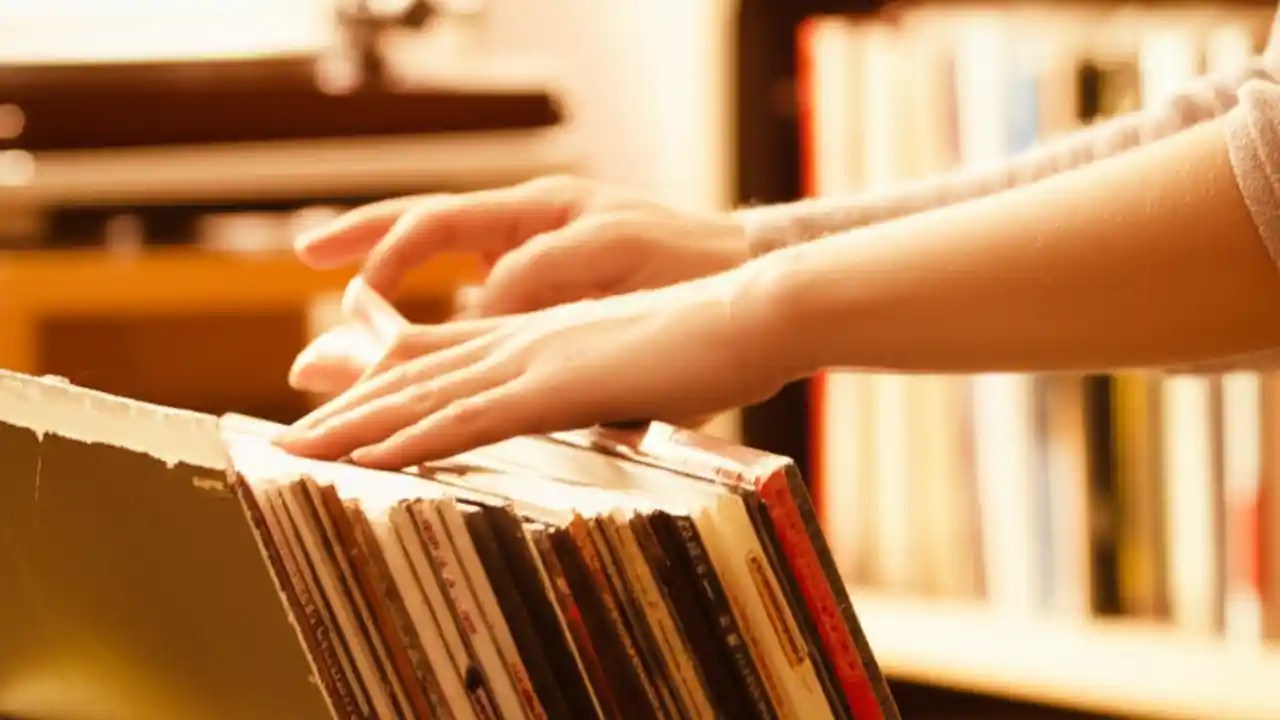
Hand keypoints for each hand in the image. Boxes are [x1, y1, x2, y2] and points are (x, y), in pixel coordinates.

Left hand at [273, 266, 794, 468]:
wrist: (749, 311)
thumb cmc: (701, 342)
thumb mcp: (625, 362)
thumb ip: (581, 377)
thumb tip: (569, 394)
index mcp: (534, 335)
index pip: (437, 356)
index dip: (377, 373)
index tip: (327, 389)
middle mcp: (519, 341)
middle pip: (413, 376)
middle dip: (343, 407)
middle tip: (279, 432)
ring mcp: (534, 360)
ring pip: (426, 397)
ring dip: (356, 425)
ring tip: (294, 449)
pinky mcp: (558, 386)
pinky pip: (474, 418)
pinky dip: (418, 438)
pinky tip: (373, 456)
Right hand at [293, 175, 750, 316]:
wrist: (748, 291)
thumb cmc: (691, 263)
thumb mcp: (613, 255)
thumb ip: (539, 273)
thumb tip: (471, 305)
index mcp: (535, 217)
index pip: (439, 224)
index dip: (391, 253)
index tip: (357, 290)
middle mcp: (525, 241)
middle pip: (425, 237)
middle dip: (363, 251)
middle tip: (307, 263)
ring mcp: (536, 280)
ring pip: (444, 287)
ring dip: (387, 307)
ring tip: (329, 334)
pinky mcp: (554, 324)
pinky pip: (479, 327)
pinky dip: (437, 347)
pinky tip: (406, 367)